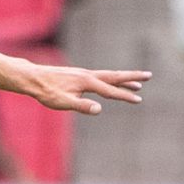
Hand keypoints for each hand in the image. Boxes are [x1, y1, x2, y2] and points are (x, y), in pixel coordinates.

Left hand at [24, 64, 149, 114]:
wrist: (34, 78)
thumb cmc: (47, 92)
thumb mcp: (63, 103)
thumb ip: (82, 106)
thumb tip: (99, 109)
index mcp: (87, 82)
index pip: (110, 91)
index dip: (125, 97)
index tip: (139, 100)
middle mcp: (89, 75)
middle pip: (115, 76)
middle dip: (133, 78)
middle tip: (149, 75)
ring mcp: (85, 74)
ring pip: (109, 76)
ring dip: (124, 80)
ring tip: (138, 84)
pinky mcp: (80, 75)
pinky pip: (101, 77)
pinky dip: (112, 80)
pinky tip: (112, 84)